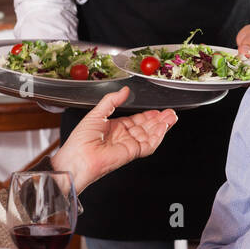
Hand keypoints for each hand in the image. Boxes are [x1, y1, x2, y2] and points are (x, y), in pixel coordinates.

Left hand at [53, 86, 176, 192]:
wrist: (77, 158)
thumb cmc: (80, 140)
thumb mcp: (96, 113)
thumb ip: (111, 101)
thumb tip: (124, 90)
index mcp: (114, 128)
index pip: (135, 121)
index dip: (147, 115)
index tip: (157, 110)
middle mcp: (123, 137)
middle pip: (146, 127)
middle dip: (159, 120)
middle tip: (170, 113)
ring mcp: (128, 145)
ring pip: (150, 135)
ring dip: (161, 127)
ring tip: (172, 118)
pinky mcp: (132, 153)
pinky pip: (148, 145)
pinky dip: (157, 136)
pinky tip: (163, 128)